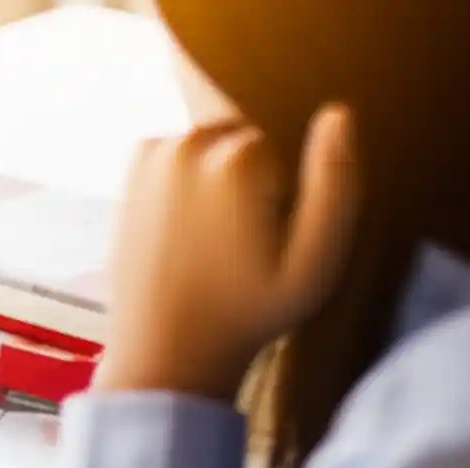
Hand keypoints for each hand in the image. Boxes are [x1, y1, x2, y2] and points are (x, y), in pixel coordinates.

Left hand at [94, 104, 360, 401]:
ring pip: (214, 147)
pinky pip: (182, 158)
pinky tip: (188, 232)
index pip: (286, 143)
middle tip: (242, 243)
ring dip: (219, 179)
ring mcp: (151, 156)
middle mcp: (186, 144)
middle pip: (246, 138)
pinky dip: (189, 183)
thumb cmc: (246, 314)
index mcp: (235, 158)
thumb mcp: (315, 262)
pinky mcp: (132, 172)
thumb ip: (335, 182)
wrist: (166, 351)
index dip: (288, 188)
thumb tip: (337, 113)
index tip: (271, 235)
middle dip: (253, 178)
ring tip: (213, 242)